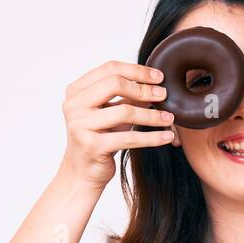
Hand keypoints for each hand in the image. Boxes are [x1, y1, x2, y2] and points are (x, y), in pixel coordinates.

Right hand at [60, 61, 174, 188]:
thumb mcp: (113, 114)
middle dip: (143, 89)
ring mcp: (80, 125)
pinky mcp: (92, 146)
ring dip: (151, 115)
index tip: (158, 77)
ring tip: (169, 118)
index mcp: (76, 91)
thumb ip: (128, 97)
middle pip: (115, 83)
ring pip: (125, 111)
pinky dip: (151, 137)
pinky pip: (129, 138)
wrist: (83, 173)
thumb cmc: (99, 140)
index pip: (109, 69)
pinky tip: (167, 136)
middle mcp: (74, 105)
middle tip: (163, 95)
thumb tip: (155, 84)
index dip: (136, 70)